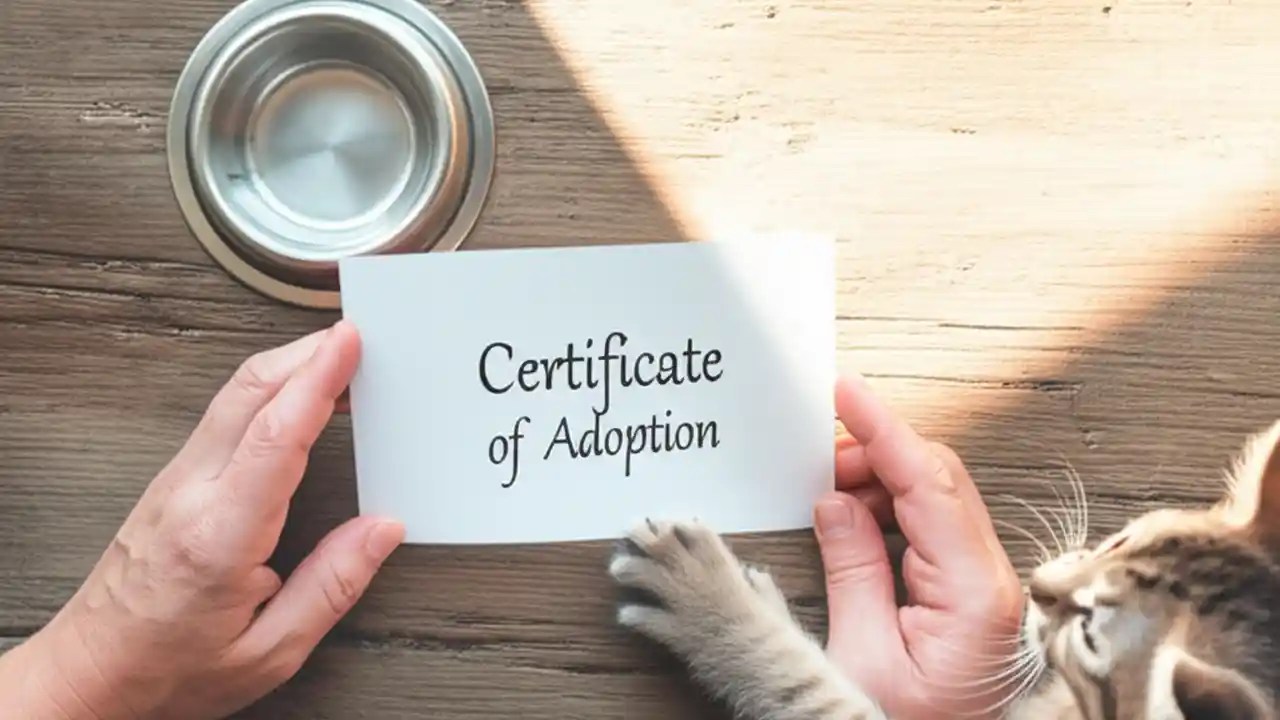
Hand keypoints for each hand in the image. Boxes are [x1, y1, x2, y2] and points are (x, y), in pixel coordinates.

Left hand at [0, 321, 403, 719]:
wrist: (91, 674)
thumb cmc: (170, 668)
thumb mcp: (269, 652)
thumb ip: (331, 586)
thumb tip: (382, 530)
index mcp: (220, 537)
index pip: (273, 436)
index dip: (316, 381)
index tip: (347, 344)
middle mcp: (191, 495)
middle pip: (248, 393)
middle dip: (306, 352)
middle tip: (358, 337)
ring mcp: (175, 482)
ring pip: (234, 397)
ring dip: (288, 366)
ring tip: (338, 359)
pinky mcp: (172, 482)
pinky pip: (225, 416)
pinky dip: (269, 390)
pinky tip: (295, 398)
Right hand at [813, 375, 1024, 719]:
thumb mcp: (862, 655)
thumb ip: (852, 569)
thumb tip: (835, 502)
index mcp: (973, 592)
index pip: (929, 482)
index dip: (884, 429)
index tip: (846, 391)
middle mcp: (990, 578)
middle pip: (938, 478)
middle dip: (874, 452)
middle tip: (817, 455)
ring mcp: (984, 582)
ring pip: (935, 495)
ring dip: (879, 479)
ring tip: (828, 491)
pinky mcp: (970, 590)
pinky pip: (931, 524)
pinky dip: (890, 505)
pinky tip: (855, 515)